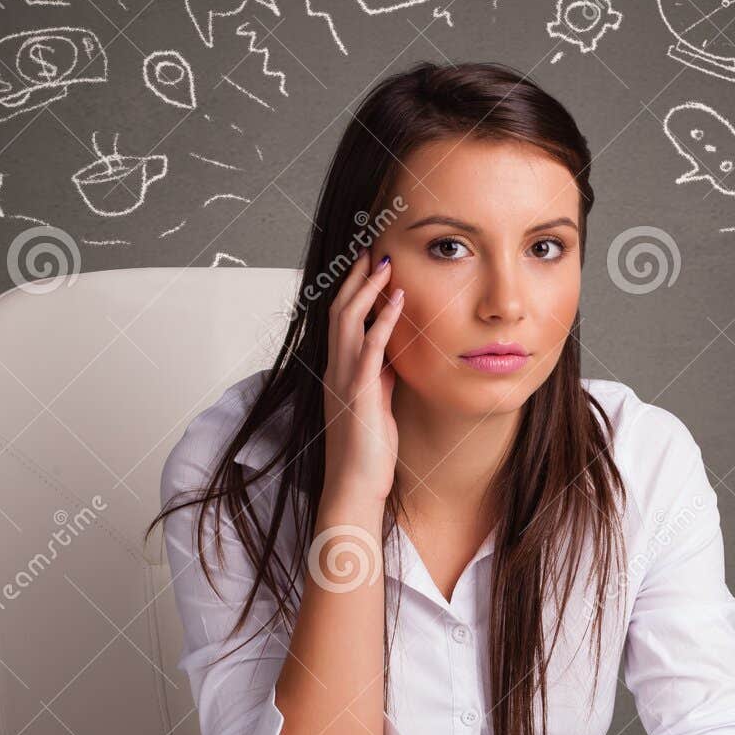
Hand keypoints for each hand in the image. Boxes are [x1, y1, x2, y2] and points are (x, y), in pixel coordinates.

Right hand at [322, 249, 404, 505]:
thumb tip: (393, 356)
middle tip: (371, 248)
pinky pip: (371, 347)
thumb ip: (380, 378)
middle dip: (355, 277)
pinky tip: (399, 299)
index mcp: (339, 371)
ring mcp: (344, 379)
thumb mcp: (376, 405)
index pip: (341, 319)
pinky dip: (384, 319)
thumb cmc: (368, 452)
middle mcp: (336, 369)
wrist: (354, 487)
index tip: (368, 264)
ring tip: (383, 262)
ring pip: (349, 320)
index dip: (352, 288)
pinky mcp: (359, 392)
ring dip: (367, 288)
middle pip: (339, 309)